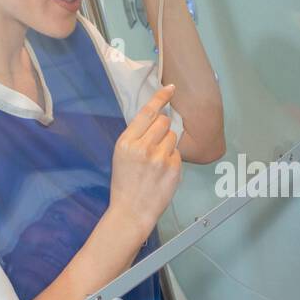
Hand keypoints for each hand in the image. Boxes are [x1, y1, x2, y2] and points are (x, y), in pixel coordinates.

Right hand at [108, 85, 182, 236]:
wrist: (131, 211)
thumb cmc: (125, 184)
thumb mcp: (121, 155)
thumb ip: (136, 136)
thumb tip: (155, 118)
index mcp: (126, 142)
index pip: (147, 113)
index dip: (160, 98)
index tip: (170, 88)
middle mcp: (143, 147)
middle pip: (163, 122)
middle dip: (162, 128)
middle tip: (155, 143)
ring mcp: (160, 158)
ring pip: (173, 136)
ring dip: (168, 143)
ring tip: (157, 160)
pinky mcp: (173, 168)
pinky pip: (177, 153)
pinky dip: (172, 158)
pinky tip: (162, 171)